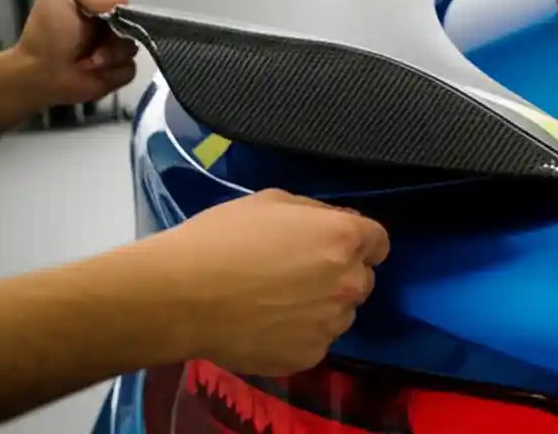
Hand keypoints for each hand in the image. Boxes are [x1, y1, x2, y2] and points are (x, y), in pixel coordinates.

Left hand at [13, 0, 137, 105]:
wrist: (38, 73)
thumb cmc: (46, 36)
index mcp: (95, 12)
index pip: (123, 7)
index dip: (122, 13)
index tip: (110, 19)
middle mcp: (107, 31)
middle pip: (134, 28)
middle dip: (118, 36)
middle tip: (97, 43)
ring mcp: (113, 54)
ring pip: (132, 49)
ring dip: (113, 55)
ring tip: (91, 61)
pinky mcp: (115, 76)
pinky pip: (130, 70)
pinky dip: (114, 72)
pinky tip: (96, 72)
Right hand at [142, 189, 390, 375]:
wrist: (179, 296)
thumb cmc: (220, 239)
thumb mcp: (271, 202)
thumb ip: (315, 213)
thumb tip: (332, 224)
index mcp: (344, 238)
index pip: (379, 242)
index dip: (357, 242)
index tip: (335, 246)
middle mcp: (348, 282)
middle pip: (361, 279)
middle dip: (338, 274)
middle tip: (297, 274)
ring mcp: (331, 324)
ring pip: (339, 313)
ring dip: (320, 307)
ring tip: (276, 303)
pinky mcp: (308, 355)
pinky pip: (314, 341)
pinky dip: (297, 335)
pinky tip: (265, 325)